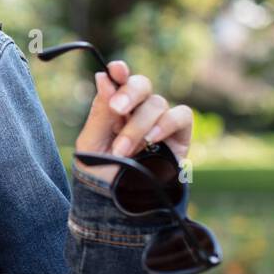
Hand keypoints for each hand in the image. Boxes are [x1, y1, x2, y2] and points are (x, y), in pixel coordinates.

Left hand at [72, 59, 192, 185]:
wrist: (121, 204)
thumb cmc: (103, 174)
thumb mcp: (92, 144)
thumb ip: (100, 112)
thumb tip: (103, 77)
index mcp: (114, 109)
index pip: (119, 82)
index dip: (119, 72)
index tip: (115, 69)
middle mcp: (138, 111)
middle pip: (141, 84)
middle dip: (129, 92)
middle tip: (117, 109)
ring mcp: (159, 122)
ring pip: (156, 103)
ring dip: (138, 125)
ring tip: (123, 150)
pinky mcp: (179, 135)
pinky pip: (181, 115)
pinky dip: (166, 123)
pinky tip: (151, 139)